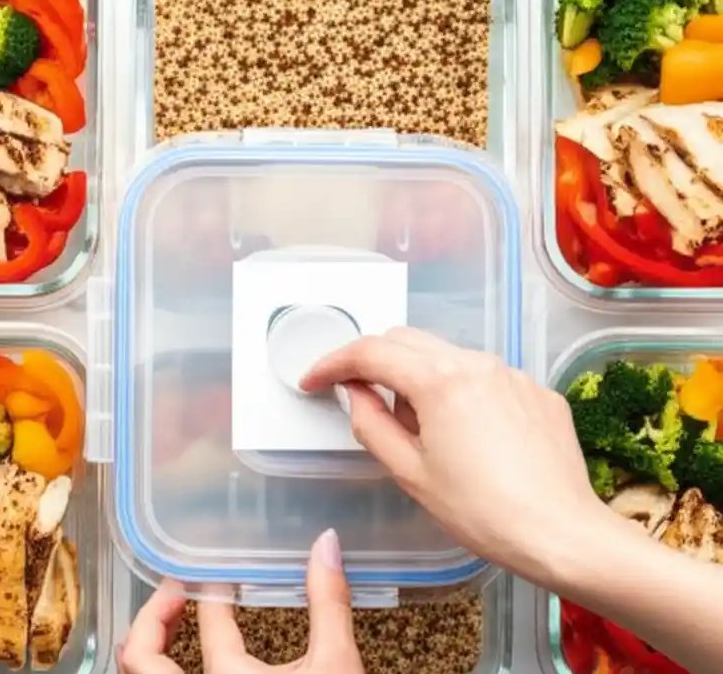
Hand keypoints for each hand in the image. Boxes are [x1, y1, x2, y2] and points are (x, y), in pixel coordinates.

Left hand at [119, 529, 363, 673]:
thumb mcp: (338, 667)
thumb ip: (330, 604)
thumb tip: (326, 542)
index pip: (210, 626)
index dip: (210, 596)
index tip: (215, 579)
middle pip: (137, 658)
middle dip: (149, 618)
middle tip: (174, 591)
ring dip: (148, 653)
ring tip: (165, 627)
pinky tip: (180, 670)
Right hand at [300, 327, 606, 585]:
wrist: (562, 534)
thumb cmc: (483, 512)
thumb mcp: (409, 472)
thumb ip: (370, 423)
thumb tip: (355, 393)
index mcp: (439, 381)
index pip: (370, 352)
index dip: (333, 363)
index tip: (314, 380)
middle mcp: (478, 363)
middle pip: (407, 341)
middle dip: (374, 363)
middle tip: (358, 399)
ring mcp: (513, 375)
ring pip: (447, 357)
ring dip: (419, 379)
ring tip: (421, 432)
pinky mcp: (537, 393)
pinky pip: (485, 378)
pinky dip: (461, 394)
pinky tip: (467, 438)